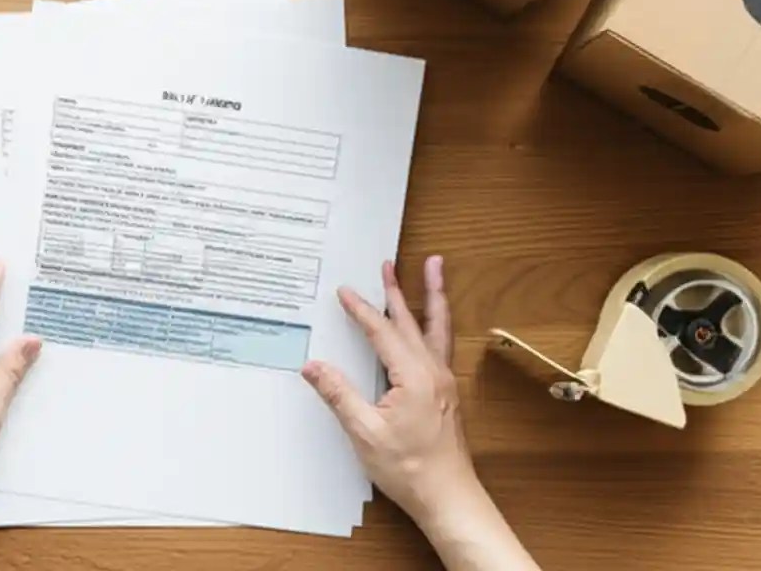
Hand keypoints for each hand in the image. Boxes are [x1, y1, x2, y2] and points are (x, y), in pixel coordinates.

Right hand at [302, 256, 473, 523]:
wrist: (448, 496)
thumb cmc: (409, 468)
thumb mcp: (364, 432)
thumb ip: (339, 394)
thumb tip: (313, 367)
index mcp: (414, 376)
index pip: (382, 332)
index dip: (362, 310)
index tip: (345, 292)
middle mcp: (434, 372)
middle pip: (412, 321)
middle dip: (398, 290)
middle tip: (389, 263)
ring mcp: (444, 382)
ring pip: (437, 328)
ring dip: (431, 298)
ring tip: (435, 271)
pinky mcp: (446, 393)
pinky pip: (441, 345)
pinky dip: (436, 323)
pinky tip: (432, 324)